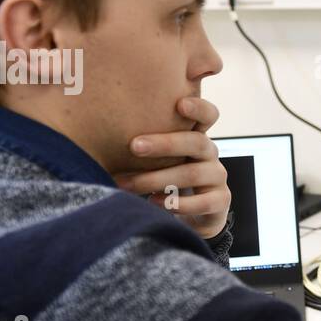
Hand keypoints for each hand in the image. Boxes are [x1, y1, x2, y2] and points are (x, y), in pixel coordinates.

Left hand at [114, 96, 231, 238]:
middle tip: (133, 146)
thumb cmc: (166, 179)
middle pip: (195, 142)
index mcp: (195, 137)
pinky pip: (204, 202)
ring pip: (192, 173)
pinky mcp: (220, 201)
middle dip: (164, 144)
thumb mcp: (158, 158)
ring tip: (129, 185)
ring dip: (157, 179)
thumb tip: (99, 128)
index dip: (198, 108)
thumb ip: (143, 143)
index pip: (208, 115)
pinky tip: (155, 203)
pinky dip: (178, 204)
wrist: (193, 215)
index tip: (179, 104)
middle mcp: (209, 153)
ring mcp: (217, 177)